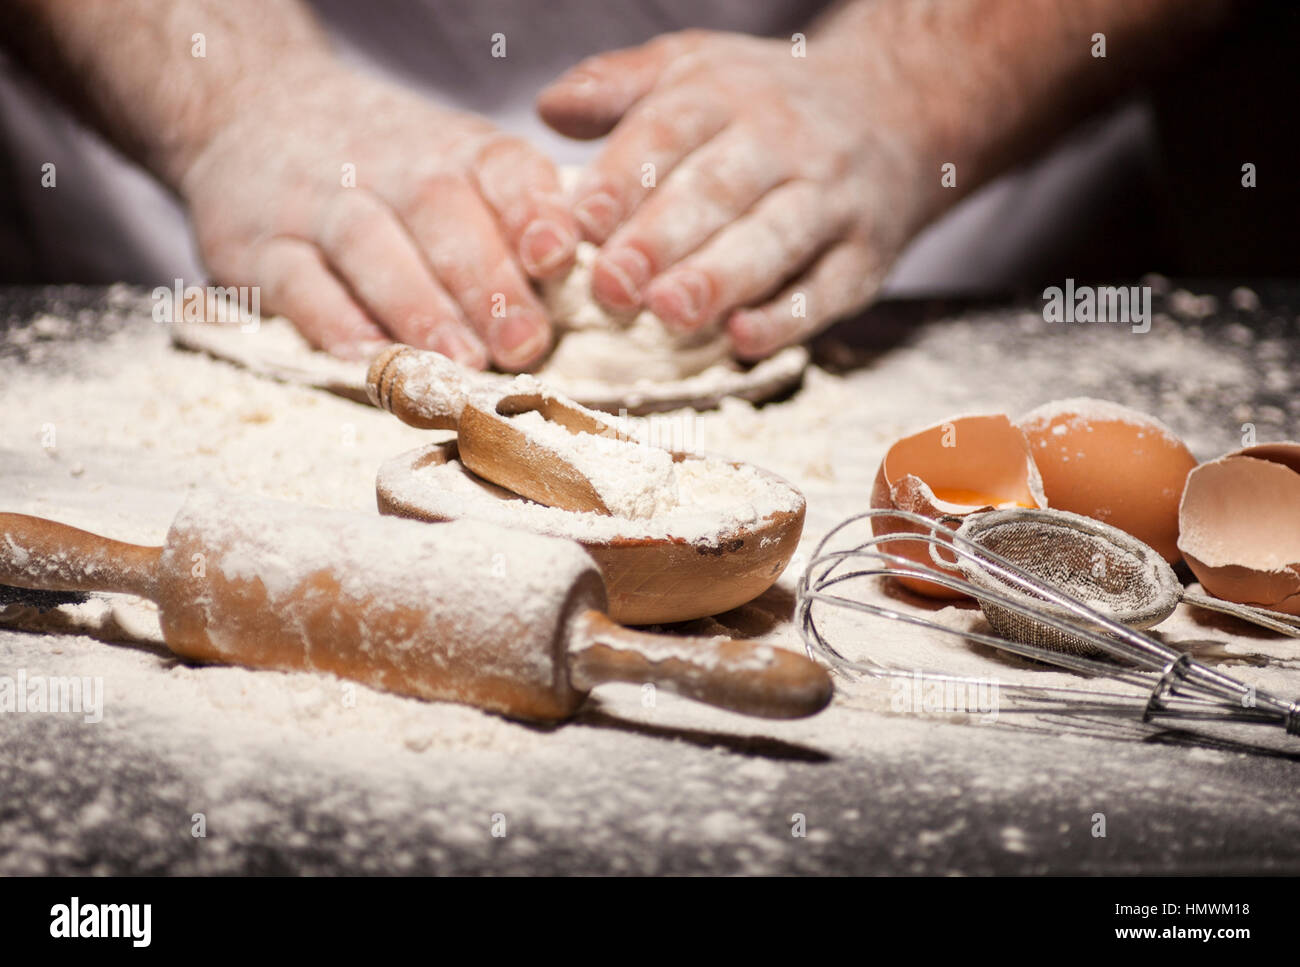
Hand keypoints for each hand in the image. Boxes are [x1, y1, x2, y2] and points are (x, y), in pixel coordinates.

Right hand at [179, 62, 578, 367]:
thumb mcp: (458, 169)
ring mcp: (320, 204)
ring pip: (369, 245)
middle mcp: (389, 168)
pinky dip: (333, 322)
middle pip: (439, 211)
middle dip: (486, 281)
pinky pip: (296, 282)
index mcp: (454, 150)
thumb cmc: (390, 170)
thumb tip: (591, 300)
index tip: (557, 256)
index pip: (499, 167)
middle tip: (522, 343)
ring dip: (417, 307)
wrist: (254, 109)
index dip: (531, 210)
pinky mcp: (259, 248)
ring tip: (457, 360)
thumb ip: (518, 225)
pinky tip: (369, 360)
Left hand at [538, 29, 939, 359]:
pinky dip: (786, 318)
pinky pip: (828, 289)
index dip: (623, 179)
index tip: (578, 223)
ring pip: (774, 239)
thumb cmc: (767, 102)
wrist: (895, 108)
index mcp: (726, 95)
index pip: (669, 133)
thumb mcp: (692, 68)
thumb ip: (619, 86)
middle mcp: (783, 142)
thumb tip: (549, 109)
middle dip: (662, 239)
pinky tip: (741, 339)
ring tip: (669, 313)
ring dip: (720, 279)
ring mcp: (830, 200)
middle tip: (612, 285)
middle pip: (719, 190)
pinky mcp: (865, 256)